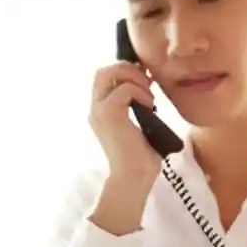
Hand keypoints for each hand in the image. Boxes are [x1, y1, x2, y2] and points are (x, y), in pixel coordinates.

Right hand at [88, 61, 162, 186]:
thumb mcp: (140, 123)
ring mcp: (99, 110)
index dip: (125, 71)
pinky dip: (141, 94)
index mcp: (101, 110)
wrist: (135, 177)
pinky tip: (150, 109)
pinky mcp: (109, 114)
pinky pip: (125, 89)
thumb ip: (136, 103)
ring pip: (112, 72)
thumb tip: (148, 81)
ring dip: (136, 79)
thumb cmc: (141, 156)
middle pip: (104, 69)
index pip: (105, 76)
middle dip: (128, 69)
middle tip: (147, 84)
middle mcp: (95, 108)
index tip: (146, 81)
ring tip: (149, 98)